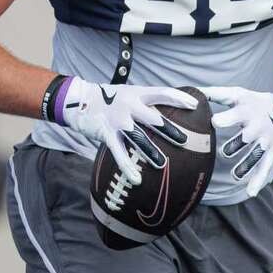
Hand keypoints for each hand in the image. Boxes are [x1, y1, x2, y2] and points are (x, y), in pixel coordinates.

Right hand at [58, 78, 196, 183]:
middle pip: (153, 118)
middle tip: (185, 140)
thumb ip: (145, 103)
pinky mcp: (106, 133)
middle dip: (170, 130)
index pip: (162, 93)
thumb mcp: (128, 94)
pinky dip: (127, 166)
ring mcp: (117, 120)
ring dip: (151, 151)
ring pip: (137, 137)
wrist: (78, 99)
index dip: (179, 98)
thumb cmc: (108, 98)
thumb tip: (166, 112)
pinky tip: (137, 179)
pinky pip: (119, 152)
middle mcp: (129, 105)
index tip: (195, 105)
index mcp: (137, 94)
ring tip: (163, 164)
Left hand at [200, 84, 272, 196]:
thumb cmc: (255, 102)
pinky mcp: (272, 151)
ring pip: (254, 155)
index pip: (235, 114)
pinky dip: (258, 180)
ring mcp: (265, 140)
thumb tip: (189, 92)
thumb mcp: (238, 94)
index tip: (214, 122)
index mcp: (246, 110)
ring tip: (234, 175)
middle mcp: (256, 125)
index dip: (225, 119)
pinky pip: (264, 167)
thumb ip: (214, 94)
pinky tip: (250, 192)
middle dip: (235, 144)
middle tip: (223, 152)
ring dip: (245, 165)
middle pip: (245, 137)